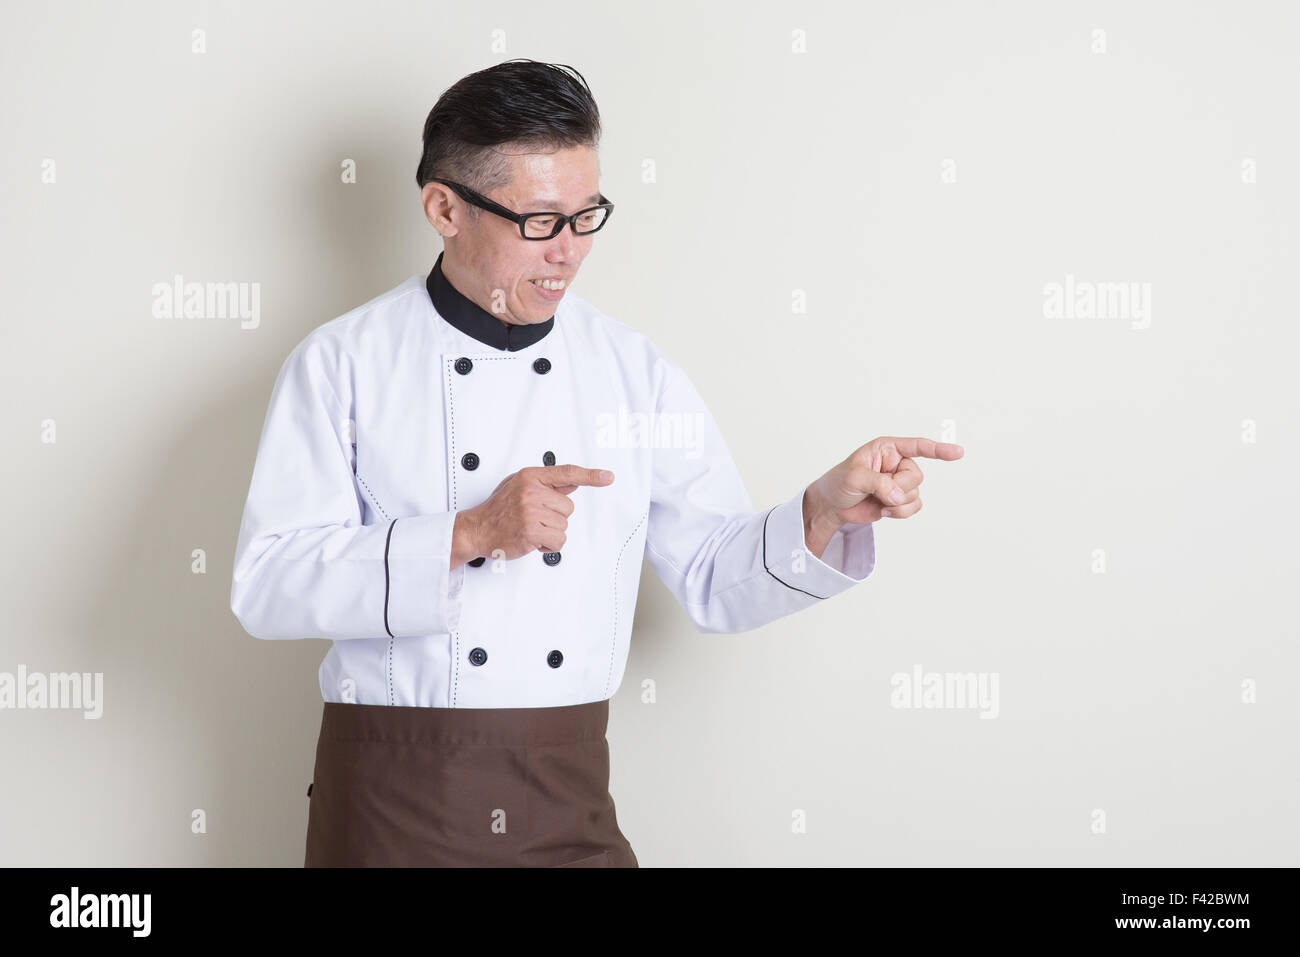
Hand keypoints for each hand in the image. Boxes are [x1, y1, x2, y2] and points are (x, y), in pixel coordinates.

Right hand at [452, 465, 613, 565]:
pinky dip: (549, 545)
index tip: (607, 477)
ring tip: (530, 528)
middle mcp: (531, 492)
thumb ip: (545, 484)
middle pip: (568, 507)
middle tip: (534, 518)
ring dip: (550, 532)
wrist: (477, 529)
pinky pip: (558, 540)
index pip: (567, 473)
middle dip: (554, 517)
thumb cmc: (498, 509)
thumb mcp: (518, 486)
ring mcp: (531, 511)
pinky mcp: (532, 531)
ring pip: (564, 525)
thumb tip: (571, 483)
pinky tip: (533, 540)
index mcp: (530, 477)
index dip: (591, 476)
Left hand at [804, 436, 963, 537]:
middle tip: (878, 491)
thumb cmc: (839, 482)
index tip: (958, 452)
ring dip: (897, 504)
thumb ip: (878, 483)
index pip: (917, 446)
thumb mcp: (854, 477)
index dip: (938, 449)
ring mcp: (899, 483)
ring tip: (878, 502)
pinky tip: (883, 511)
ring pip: (916, 494)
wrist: (833, 506)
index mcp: (887, 449)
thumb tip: (898, 495)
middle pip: (916, 477)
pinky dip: (900, 513)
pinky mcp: (899, 500)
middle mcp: (897, 464)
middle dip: (898, 488)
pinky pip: (913, 507)